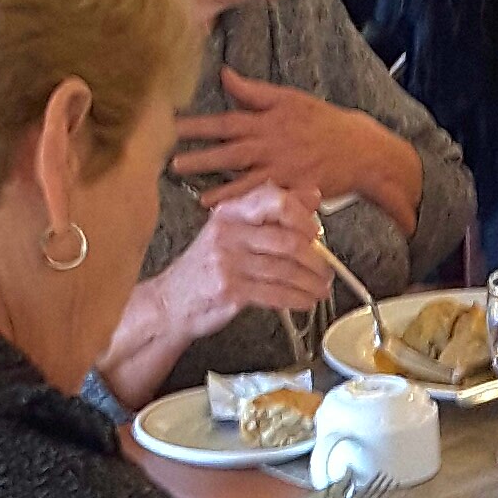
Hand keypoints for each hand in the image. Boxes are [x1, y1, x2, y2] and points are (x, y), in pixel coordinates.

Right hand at [154, 182, 330, 341]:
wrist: (171, 302)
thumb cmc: (208, 266)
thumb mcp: (234, 231)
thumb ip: (273, 212)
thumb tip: (311, 195)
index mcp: (230, 211)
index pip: (274, 200)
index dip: (302, 216)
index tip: (316, 231)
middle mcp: (228, 232)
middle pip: (287, 240)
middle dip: (315, 259)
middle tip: (326, 269)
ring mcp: (227, 262)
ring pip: (285, 270)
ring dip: (311, 283)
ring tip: (320, 288)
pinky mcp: (230, 290)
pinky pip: (276, 293)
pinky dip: (297, 299)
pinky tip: (305, 301)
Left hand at [174, 68, 375, 207]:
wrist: (361, 150)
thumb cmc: (325, 123)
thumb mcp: (290, 99)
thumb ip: (254, 91)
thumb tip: (224, 74)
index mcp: (267, 120)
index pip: (225, 120)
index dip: (196, 124)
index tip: (168, 125)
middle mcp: (271, 144)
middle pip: (228, 149)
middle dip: (198, 154)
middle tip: (168, 161)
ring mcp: (282, 168)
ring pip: (244, 175)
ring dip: (216, 183)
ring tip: (193, 191)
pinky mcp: (294, 188)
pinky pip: (264, 197)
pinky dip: (245, 203)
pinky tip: (224, 210)